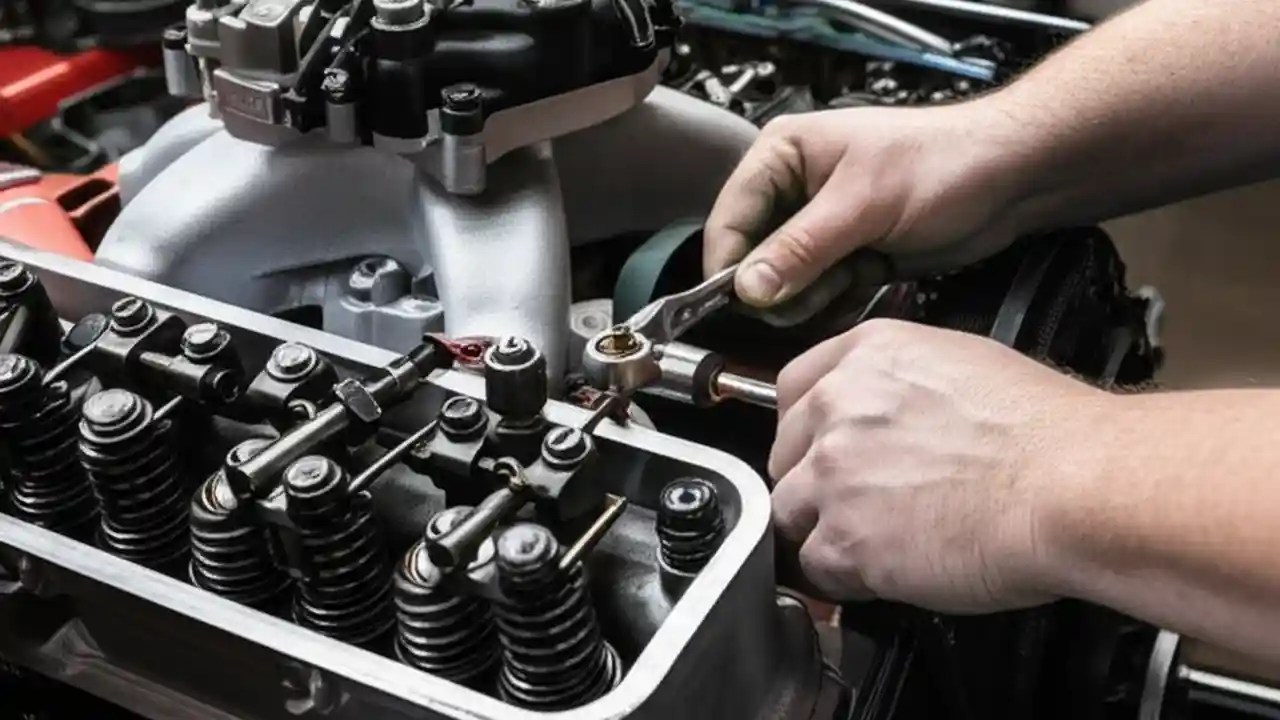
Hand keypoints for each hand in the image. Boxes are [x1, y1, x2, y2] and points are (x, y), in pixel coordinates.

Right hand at [704, 104, 1027, 306]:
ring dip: (817, 295)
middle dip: (786, 284)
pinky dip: (839, 302)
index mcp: (782, 156)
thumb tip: (748, 287)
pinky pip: (817, 297)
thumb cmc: (944, 164)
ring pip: (784, 287)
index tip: (748, 302)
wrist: (1009, 180)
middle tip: (826, 279)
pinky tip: (869, 281)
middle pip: (751, 262)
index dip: (732, 266)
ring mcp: (818, 228)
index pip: (729, 221)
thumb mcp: (863, 204)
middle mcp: (792, 192)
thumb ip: (801, 248)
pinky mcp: (844, 256)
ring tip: (857, 272)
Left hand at [770, 319, 1106, 611]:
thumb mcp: (964, 366)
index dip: (805, 428)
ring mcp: (834, 474)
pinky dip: (845, 577)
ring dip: (825, 531)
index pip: (792, 388)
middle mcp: (838, 407)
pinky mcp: (844, 539)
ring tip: (880, 541)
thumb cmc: (1047, 434)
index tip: (819, 450)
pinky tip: (888, 570)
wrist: (1074, 485)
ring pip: (790, 513)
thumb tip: (884, 414)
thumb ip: (899, 385)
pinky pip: (815, 566)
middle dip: (817, 482)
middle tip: (865, 503)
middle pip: (786, 455)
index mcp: (867, 355)